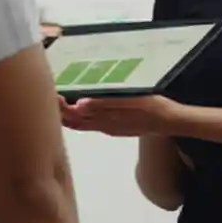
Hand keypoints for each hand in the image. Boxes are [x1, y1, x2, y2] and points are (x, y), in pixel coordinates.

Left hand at [58, 95, 184, 136]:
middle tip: (53, 94)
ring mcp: (109, 128)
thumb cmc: (151, 108)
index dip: (61, 107)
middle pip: (75, 121)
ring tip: (60, 102)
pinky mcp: (115, 128)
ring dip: (70, 115)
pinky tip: (80, 111)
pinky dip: (81, 119)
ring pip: (82, 124)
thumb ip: (104, 104)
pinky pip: (92, 125)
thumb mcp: (129, 102)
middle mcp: (103, 126)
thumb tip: (79, 104)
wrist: (169, 122)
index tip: (53, 93)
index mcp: (104, 120)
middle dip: (62, 111)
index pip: (74, 116)